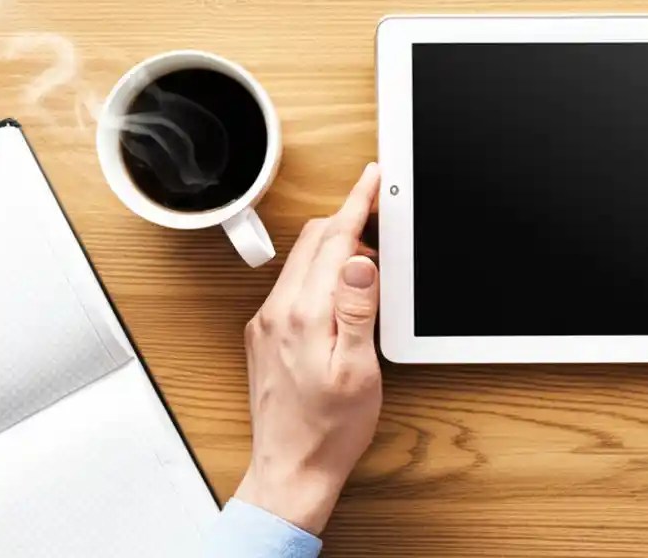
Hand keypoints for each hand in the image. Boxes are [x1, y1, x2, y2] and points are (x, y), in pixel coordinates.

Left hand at [235, 164, 382, 533]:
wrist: (291, 470)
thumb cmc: (330, 429)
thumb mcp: (359, 369)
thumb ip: (358, 308)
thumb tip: (361, 259)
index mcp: (305, 314)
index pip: (334, 240)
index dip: (358, 203)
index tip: (373, 178)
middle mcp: (278, 311)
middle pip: (315, 240)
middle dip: (350, 220)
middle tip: (383, 217)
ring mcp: (267, 322)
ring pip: (303, 261)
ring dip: (336, 248)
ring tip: (372, 262)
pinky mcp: (265, 335)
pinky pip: (293, 284)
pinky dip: (320, 273)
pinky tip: (343, 293)